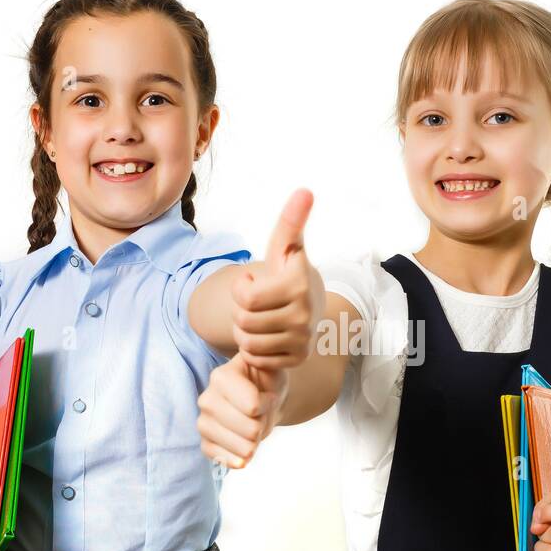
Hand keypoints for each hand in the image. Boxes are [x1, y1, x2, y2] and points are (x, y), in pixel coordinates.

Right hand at [197, 351, 288, 468]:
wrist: (262, 398)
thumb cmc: (267, 382)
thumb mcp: (272, 370)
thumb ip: (267, 375)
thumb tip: (252, 408)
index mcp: (220, 377)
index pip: (253, 406)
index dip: (268, 405)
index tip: (266, 396)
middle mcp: (206, 400)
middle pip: (250, 430)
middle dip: (263, 425)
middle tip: (259, 414)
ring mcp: (203, 422)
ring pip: (243, 448)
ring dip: (256, 442)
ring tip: (252, 426)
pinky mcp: (205, 442)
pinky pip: (226, 460)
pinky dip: (241, 459)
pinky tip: (245, 450)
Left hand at [231, 188, 323, 370]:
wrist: (309, 305)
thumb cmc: (287, 272)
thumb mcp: (285, 247)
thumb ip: (291, 221)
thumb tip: (305, 191)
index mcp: (298, 285)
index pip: (245, 297)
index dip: (241, 288)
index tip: (255, 281)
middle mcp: (305, 316)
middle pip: (243, 322)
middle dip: (241, 312)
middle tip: (255, 304)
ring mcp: (302, 340)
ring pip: (248, 343)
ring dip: (244, 331)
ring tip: (258, 318)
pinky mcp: (297, 359)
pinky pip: (257, 359)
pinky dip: (254, 350)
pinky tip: (264, 336)